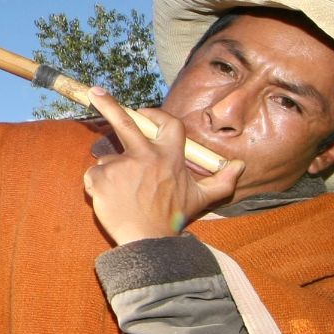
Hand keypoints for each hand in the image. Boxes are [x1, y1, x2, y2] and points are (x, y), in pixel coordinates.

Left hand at [82, 88, 242, 244]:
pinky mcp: (101, 178)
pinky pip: (94, 176)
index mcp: (169, 157)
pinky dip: (98, 185)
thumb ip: (222, 181)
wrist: (148, 240)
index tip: (144, 112)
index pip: (167, 124)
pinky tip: (110, 200)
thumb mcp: (202, 199)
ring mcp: (121, 166)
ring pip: (108, 160)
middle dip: (108, 104)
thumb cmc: (173, 218)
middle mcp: (145, 156)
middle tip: (93, 92)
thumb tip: (240, 165)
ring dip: (112, 173)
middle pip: (125, 122)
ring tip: (124, 195)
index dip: (156, 116)